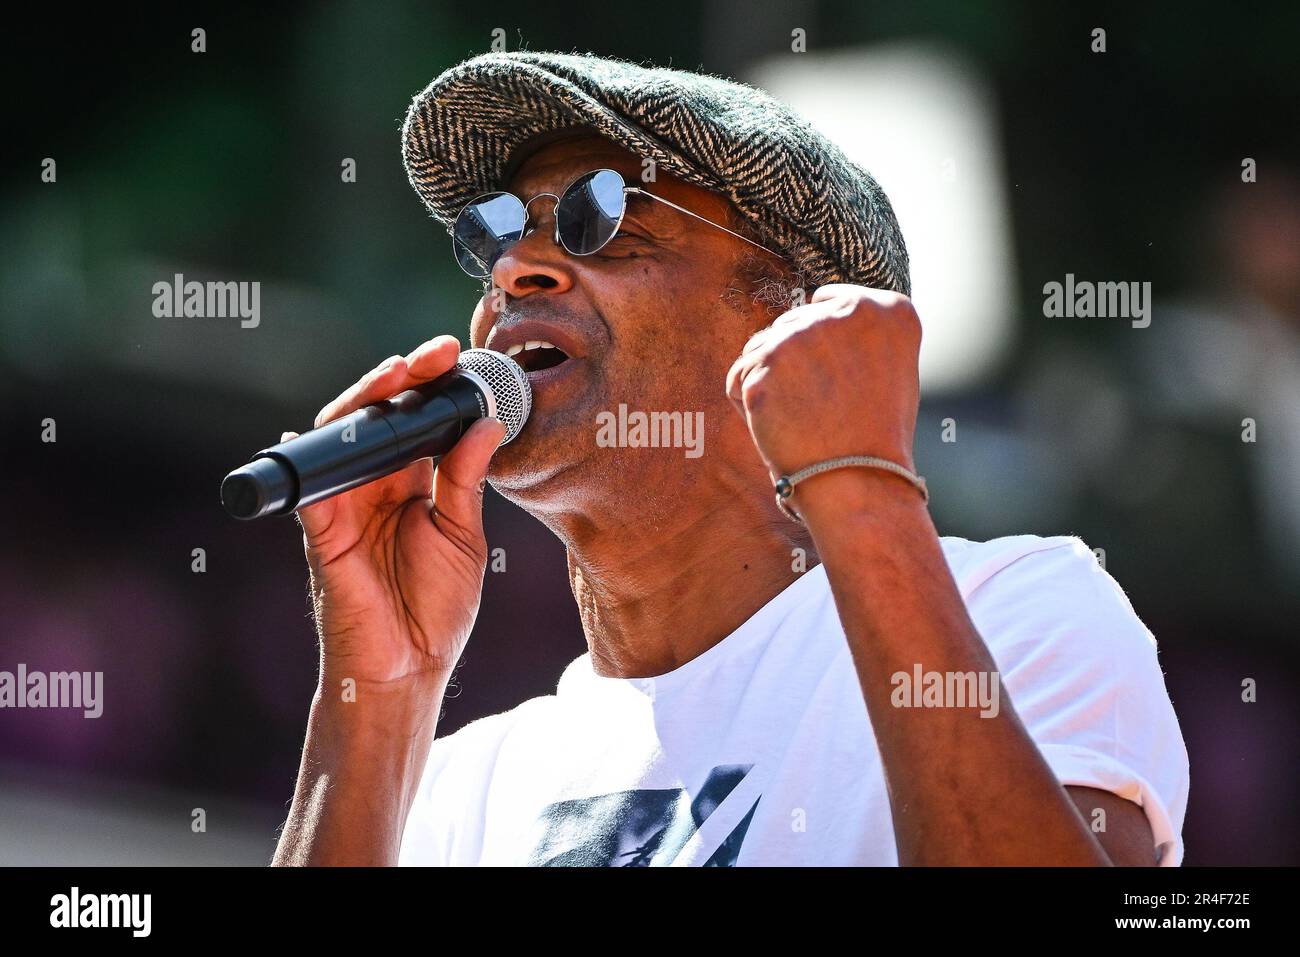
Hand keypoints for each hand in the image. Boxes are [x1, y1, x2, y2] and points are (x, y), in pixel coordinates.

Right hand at [287, 335, 505, 688]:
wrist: (408, 667)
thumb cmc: (436, 608)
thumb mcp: (463, 536)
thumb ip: (467, 480)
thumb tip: (487, 423)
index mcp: (412, 484)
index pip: (417, 421)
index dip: (433, 388)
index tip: (458, 358)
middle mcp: (374, 485)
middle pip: (378, 416)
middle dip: (403, 379)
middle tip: (435, 354)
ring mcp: (345, 503)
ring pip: (344, 435)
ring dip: (367, 400)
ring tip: (398, 373)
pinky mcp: (322, 529)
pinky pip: (313, 483)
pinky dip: (316, 453)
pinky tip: (326, 426)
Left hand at [725, 285, 921, 481]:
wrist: (857, 483)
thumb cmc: (875, 438)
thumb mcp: (890, 370)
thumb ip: (858, 336)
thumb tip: (812, 312)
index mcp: (891, 311)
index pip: (829, 303)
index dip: (824, 347)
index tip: (838, 380)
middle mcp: (849, 310)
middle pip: (793, 324)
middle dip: (796, 364)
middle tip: (822, 409)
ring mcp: (805, 331)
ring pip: (762, 347)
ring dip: (770, 383)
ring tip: (803, 420)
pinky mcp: (766, 358)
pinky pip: (740, 376)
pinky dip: (750, 404)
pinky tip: (781, 427)